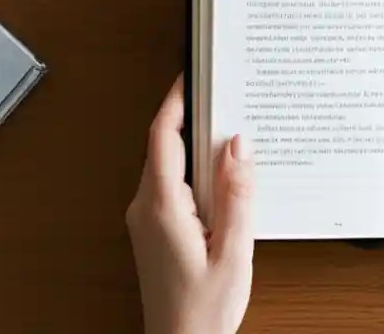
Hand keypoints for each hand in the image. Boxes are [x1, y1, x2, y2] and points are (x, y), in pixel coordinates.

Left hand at [127, 76, 254, 333]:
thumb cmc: (203, 311)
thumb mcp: (234, 251)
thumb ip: (237, 195)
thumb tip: (238, 146)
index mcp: (161, 208)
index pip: (163, 136)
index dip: (177, 100)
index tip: (193, 74)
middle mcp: (146, 208)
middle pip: (165, 145)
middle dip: (194, 117)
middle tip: (226, 96)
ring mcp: (146, 218)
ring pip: (169, 164)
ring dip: (196, 146)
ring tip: (232, 131)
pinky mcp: (154, 228)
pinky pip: (171, 184)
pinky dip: (195, 170)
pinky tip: (223, 175)